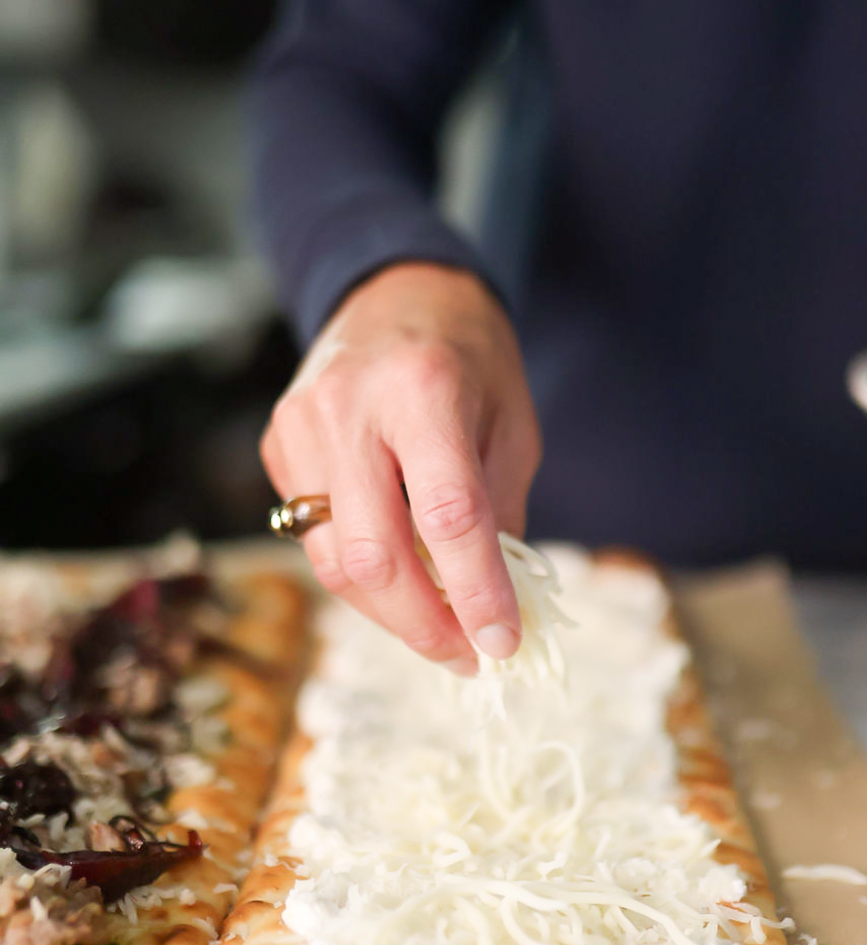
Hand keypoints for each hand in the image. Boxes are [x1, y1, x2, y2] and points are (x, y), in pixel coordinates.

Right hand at [261, 263, 541, 674]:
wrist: (392, 289)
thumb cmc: (467, 357)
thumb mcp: (512, 423)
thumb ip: (499, 510)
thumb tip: (493, 604)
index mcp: (422, 389)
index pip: (446, 515)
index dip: (476, 591)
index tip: (502, 644)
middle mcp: (348, 408)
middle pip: (373, 555)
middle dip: (423, 624)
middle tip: (467, 654)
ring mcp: (300, 428)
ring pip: (333, 561)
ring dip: (390, 612)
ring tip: (439, 626)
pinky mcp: (277, 447)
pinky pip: (315, 538)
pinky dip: (363, 572)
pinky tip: (401, 573)